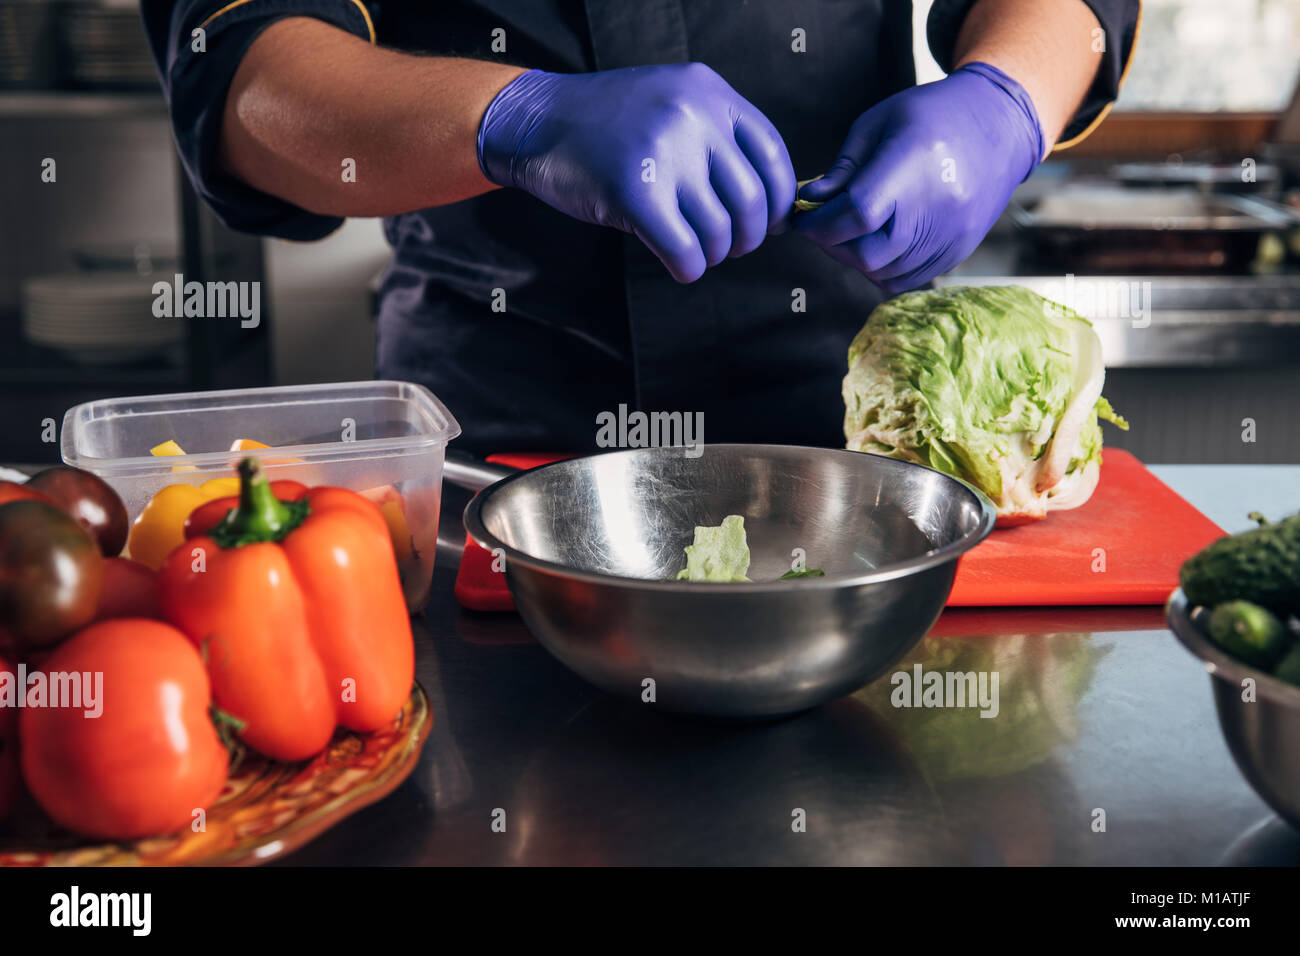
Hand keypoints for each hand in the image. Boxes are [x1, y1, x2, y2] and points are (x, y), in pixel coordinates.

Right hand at [477, 64, 796, 282]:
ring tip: (696, 251)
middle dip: (748, 238)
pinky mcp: (635, 192)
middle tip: (729, 247)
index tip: (771, 224)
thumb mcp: (671, 103)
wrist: (535, 121)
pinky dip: (688, 269)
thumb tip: (773, 207)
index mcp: (709, 92)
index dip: (781, 201)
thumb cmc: (607, 125)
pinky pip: (685, 251)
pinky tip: (678, 265)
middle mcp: (692, 116)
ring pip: (720, 232)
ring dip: (713, 255)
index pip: (773, 156)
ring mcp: (663, 153)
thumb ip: (718, 137)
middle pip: (753, 201)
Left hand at [793, 62, 1043, 293]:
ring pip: (883, 272)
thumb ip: (842, 168)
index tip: (803, 218)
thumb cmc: (931, 115)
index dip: (820, 224)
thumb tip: (808, 202)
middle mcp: (936, 206)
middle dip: (833, 245)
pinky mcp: (958, 251)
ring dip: (855, 259)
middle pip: (867, 254)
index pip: (856, 213)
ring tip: (851, 231)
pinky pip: (906, 280)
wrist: (1000, 124)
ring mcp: (951, 235)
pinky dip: (881, 270)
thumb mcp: (878, 122)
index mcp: (912, 165)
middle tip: (823, 226)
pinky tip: (876, 243)